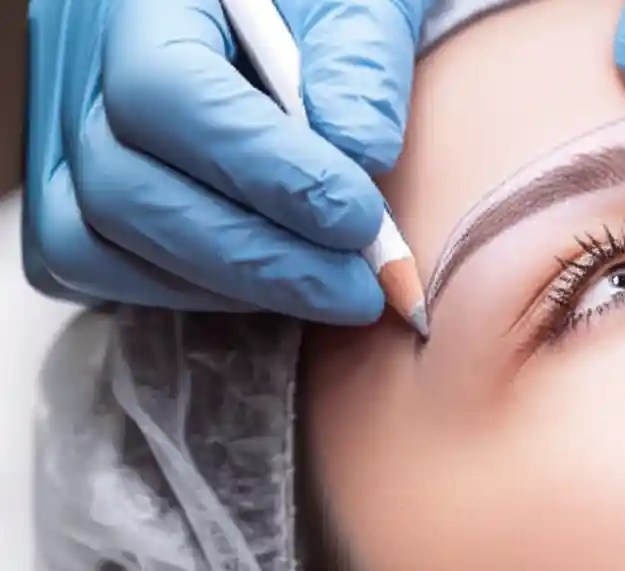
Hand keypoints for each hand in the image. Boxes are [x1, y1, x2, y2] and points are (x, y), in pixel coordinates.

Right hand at [24, 0, 431, 322]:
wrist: (295, 27)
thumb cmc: (319, 10)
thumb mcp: (356, 4)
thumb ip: (359, 62)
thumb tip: (361, 152)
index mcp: (147, 8)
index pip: (169, 95)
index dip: (267, 169)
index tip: (359, 217)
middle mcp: (83, 77)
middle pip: (127, 190)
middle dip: (257, 257)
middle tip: (359, 290)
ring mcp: (67, 143)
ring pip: (97, 241)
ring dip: (226, 284)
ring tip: (329, 290)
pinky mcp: (76, 202)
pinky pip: (97, 270)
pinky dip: (186, 292)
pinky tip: (269, 287)